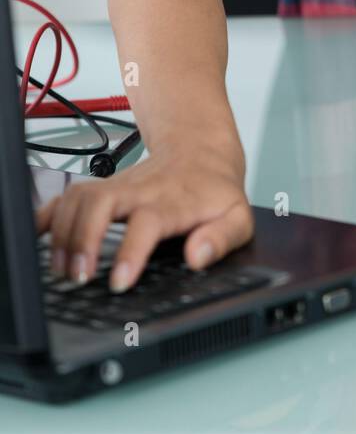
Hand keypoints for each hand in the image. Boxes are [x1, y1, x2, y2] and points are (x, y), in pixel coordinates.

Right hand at [35, 140, 253, 292]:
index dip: (132, 251)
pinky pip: (67, 194)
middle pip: (101, 202)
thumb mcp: (238, 217)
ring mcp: (117, 186)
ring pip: (79, 197)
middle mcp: (140, 191)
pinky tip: (39, 237)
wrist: (201, 152)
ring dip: (62, 231)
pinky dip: (47, 214)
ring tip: (62, 269)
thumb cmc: (216, 192)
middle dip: (82, 239)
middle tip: (79, 276)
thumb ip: (222, 239)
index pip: (148, 222)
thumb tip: (198, 257)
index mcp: (173, 202)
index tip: (120, 282)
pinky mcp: (102, 187)